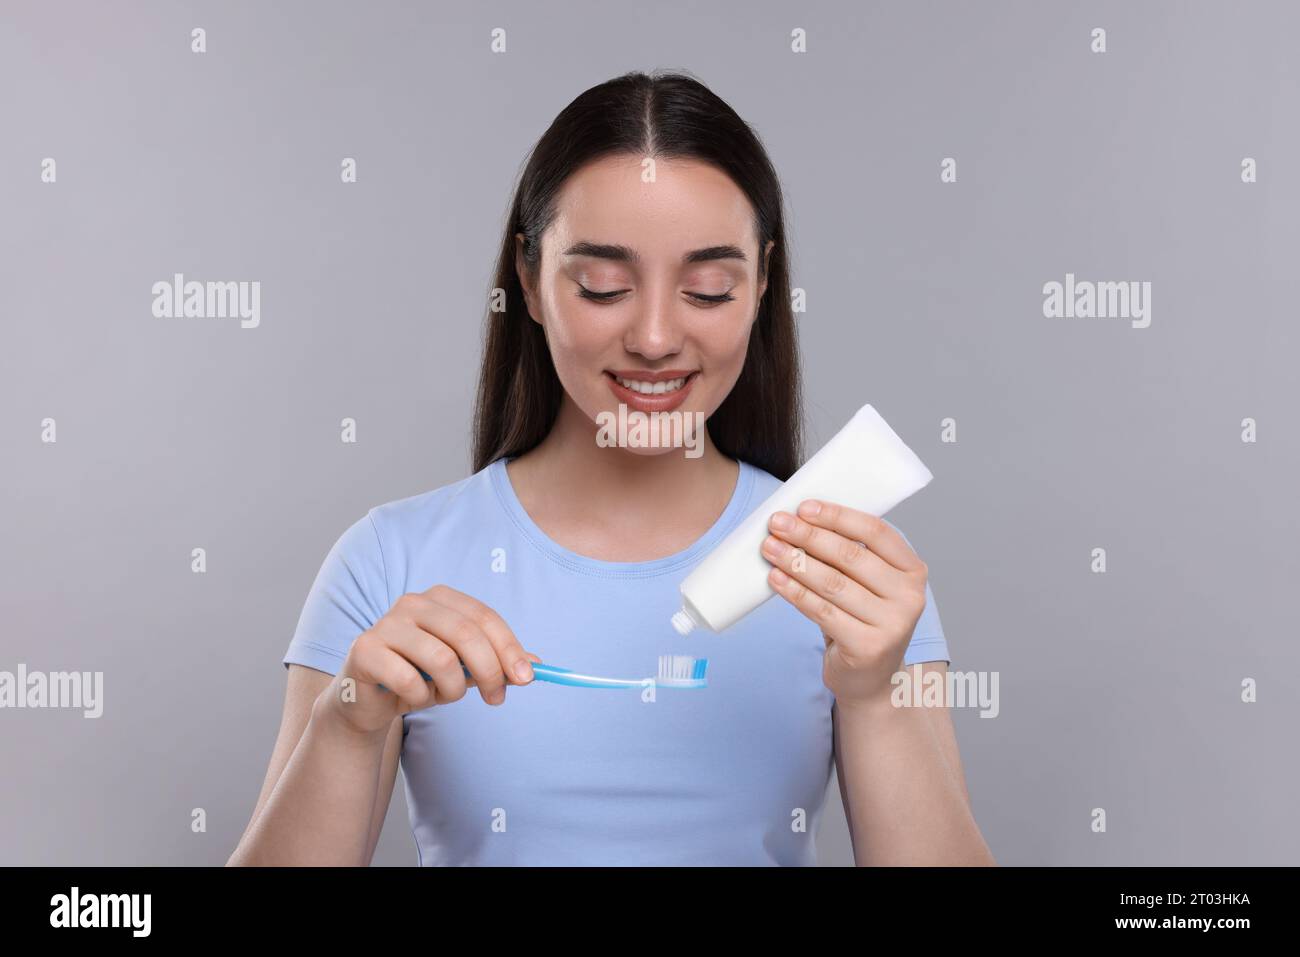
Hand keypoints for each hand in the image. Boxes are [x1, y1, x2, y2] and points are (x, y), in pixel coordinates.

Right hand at [315, 584, 542, 736]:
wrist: (369, 700)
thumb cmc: (420, 677)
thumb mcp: (464, 669)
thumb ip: (497, 663)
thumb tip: (537, 665)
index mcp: (440, 598)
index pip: (484, 617)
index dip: (510, 648)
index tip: (527, 678)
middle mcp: (412, 603)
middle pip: (466, 634)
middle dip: (490, 671)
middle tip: (497, 699)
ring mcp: (386, 624)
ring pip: (441, 659)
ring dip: (453, 688)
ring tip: (444, 695)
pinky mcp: (365, 650)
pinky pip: (408, 679)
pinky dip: (420, 697)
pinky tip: (411, 698)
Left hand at [760, 499, 927, 707]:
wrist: (873, 680)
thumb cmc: (863, 621)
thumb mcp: (869, 585)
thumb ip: (851, 556)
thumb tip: (801, 520)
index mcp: (912, 570)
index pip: (876, 532)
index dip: (838, 516)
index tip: (804, 507)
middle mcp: (909, 596)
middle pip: (851, 556)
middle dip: (808, 536)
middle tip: (777, 524)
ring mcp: (891, 624)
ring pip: (833, 583)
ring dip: (796, 561)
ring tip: (770, 548)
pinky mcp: (867, 647)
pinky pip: (822, 611)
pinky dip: (795, 592)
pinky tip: (776, 578)